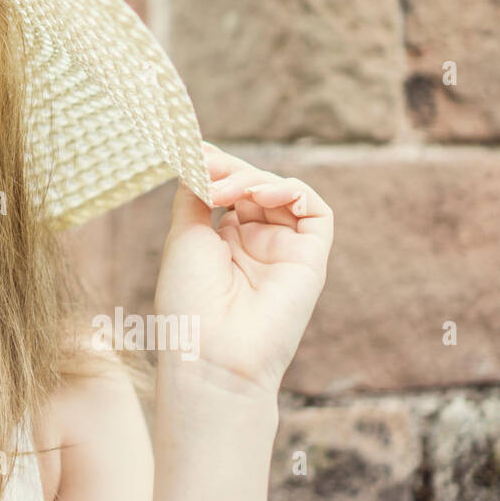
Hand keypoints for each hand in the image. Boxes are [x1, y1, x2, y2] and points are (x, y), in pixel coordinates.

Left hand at [153, 142, 333, 397]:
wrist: (211, 351)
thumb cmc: (189, 300)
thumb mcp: (184, 236)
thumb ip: (194, 194)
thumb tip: (197, 157)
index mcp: (225, 242)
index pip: (232, 190)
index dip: (218, 167)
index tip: (193, 150)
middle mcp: (258, 244)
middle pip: (256, 186)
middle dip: (231, 169)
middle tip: (206, 168)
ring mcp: (286, 250)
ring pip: (282, 192)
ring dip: (253, 179)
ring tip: (224, 190)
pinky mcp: (312, 258)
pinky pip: (315, 210)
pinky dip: (289, 191)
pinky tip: (258, 194)